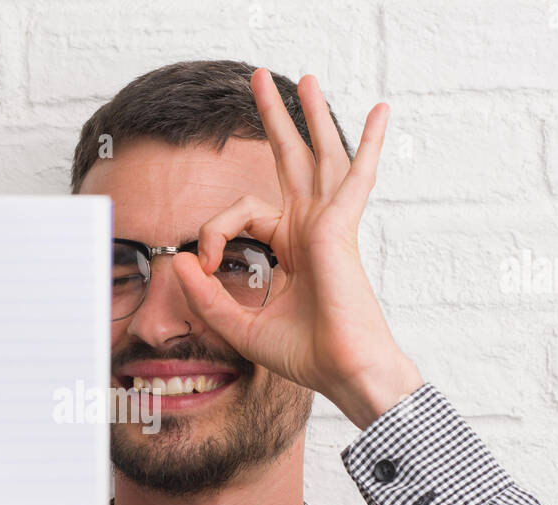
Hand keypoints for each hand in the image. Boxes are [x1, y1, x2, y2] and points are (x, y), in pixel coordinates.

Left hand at [171, 68, 422, 429]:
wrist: (342, 373)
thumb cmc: (305, 355)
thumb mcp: (238, 325)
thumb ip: (205, 296)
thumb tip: (178, 261)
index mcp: (292, 249)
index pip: (243, 216)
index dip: (213, 233)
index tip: (204, 268)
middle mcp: (311, 231)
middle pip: (290, 162)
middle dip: (274, 121)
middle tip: (258, 80)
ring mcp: (328, 226)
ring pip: (318, 157)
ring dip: (310, 116)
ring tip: (304, 78)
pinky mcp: (339, 228)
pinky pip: (355, 177)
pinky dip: (368, 144)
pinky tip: (380, 111)